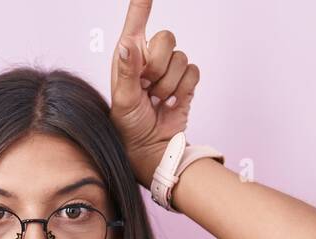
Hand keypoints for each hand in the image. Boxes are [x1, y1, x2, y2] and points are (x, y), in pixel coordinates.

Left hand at [109, 0, 201, 189]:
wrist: (151, 148)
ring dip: (169, 84)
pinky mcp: (185, 82)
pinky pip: (193, 71)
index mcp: (129, 57)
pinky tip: (171, 102)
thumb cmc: (128, 126)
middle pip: (167, 38)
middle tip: (147, 86)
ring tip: (156, 100)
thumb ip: (127, 70)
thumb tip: (127, 45)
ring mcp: (168, 70)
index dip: (142, 5)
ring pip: (181, 58)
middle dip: (158, 65)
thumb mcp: (123, 99)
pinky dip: (184, 89)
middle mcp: (148, 59)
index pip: (136, 23)